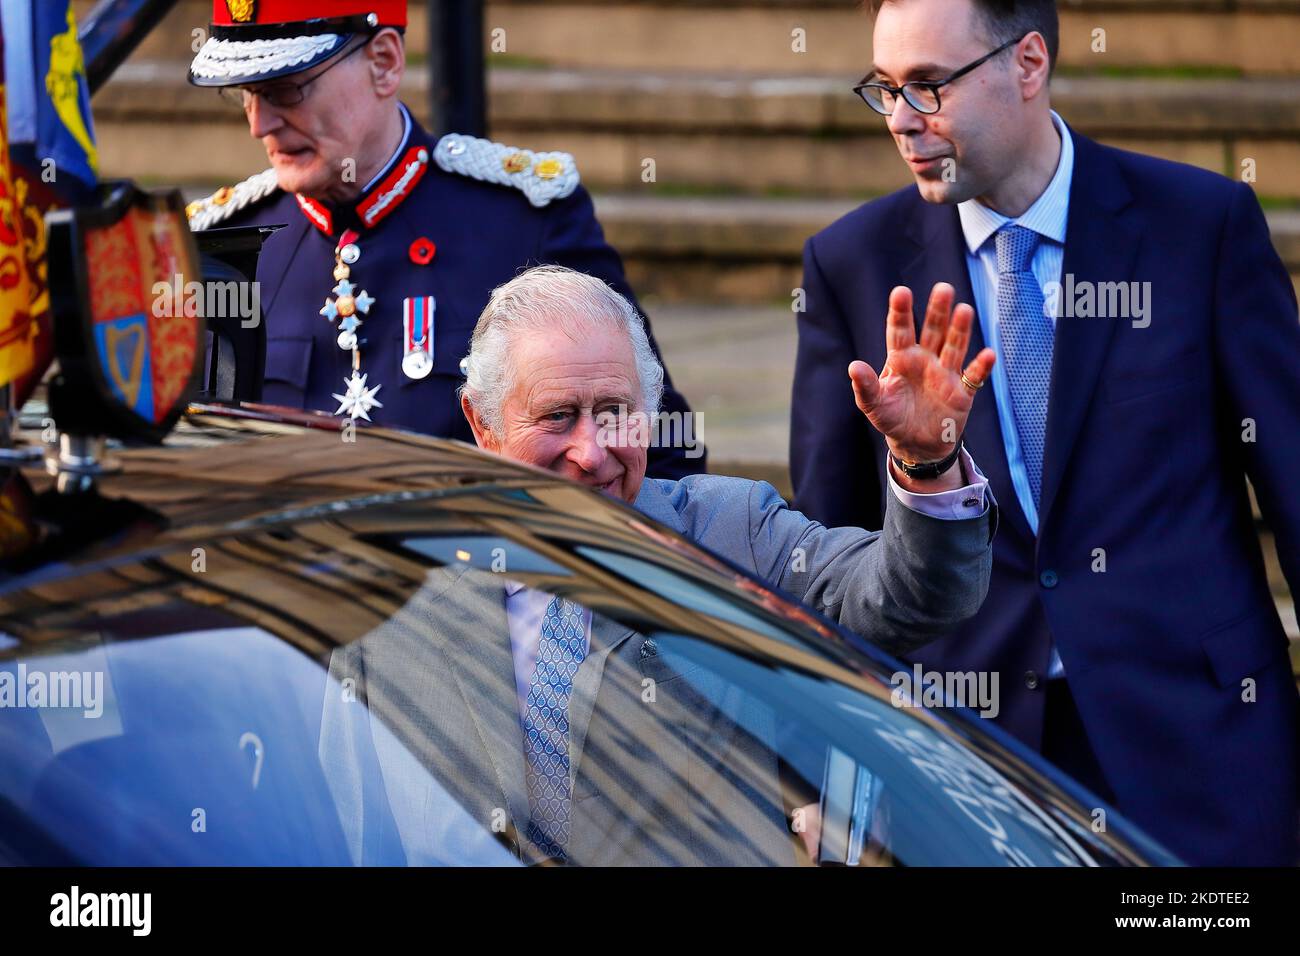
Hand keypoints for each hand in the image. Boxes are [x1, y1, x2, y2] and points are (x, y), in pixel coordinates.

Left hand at [849, 283, 995, 468]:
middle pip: (933, 330)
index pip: (900, 331)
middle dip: (938, 311)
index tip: (901, 292)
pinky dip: (981, 366)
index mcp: (902, 358)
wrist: (916, 444)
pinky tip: (988, 354)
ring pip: (954, 346)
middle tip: (943, 288)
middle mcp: (926, 359)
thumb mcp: (874, 405)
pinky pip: (973, 377)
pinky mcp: (962, 392)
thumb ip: (865, 386)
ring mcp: (945, 373)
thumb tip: (853, 367)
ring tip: (964, 310)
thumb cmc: (892, 418)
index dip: (901, 312)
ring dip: (960, 330)